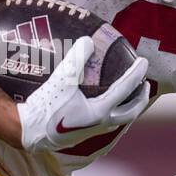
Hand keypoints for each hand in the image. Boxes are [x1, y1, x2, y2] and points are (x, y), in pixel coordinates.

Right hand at [16, 36, 148, 151]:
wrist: (29, 132)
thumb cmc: (46, 106)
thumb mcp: (61, 80)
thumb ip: (76, 59)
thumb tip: (88, 40)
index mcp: (100, 111)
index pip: (125, 89)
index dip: (135, 73)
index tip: (144, 61)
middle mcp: (101, 124)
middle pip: (131, 112)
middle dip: (141, 97)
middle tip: (146, 84)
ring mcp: (94, 131)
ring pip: (120, 120)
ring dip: (129, 107)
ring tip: (131, 96)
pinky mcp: (84, 135)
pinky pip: (108, 123)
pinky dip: (116, 113)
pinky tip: (108, 107)